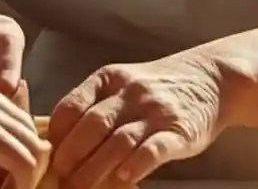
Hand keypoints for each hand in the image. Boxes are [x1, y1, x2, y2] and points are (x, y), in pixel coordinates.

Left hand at [48, 54, 225, 188]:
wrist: (211, 79)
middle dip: (70, 157)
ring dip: (95, 170)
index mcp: (109, 79)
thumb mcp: (122, 85)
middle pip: (91, 126)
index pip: (71, 106)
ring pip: (118, 141)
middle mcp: (130, 92)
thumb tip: (56, 143)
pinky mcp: (180, 131)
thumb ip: (94, 106)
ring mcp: (156, 111)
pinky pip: (153, 149)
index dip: (55, 135)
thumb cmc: (157, 89)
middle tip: (59, 180)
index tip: (47, 157)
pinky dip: (135, 165)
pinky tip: (124, 179)